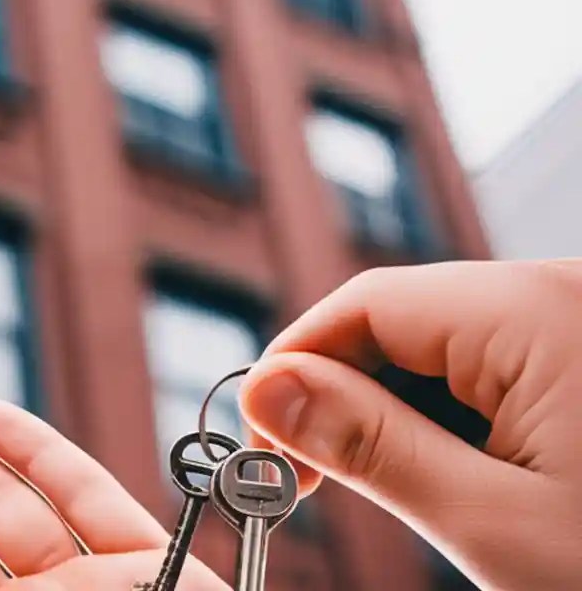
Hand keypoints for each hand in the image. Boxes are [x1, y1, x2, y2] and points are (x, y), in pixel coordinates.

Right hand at [239, 260, 581, 589]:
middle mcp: (561, 291)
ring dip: (397, 412)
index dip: (294, 367)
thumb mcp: (492, 521)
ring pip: (440, 344)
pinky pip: (489, 362)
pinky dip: (452, 414)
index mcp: (538, 308)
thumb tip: (264, 389)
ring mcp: (576, 319)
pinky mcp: (581, 354)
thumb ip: (370, 445)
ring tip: (400, 489)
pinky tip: (457, 471)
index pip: (366, 302)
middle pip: (400, 319)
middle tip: (312, 482)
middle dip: (345, 396)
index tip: (264, 446)